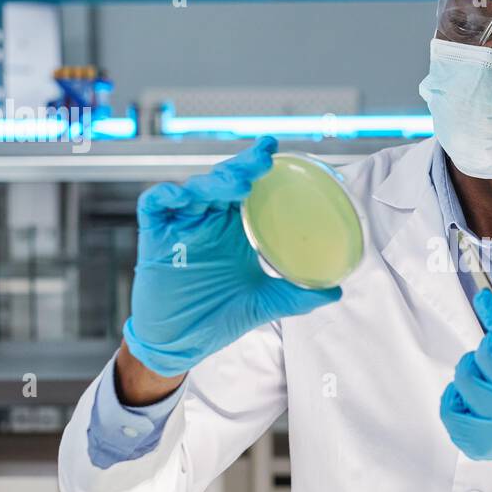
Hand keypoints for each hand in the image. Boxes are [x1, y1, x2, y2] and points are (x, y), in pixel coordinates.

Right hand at [123, 138, 341, 376]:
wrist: (179, 344)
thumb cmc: (216, 317)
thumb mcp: (262, 303)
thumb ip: (296, 296)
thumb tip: (335, 291)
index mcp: (233, 229)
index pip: (247, 188)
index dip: (256, 165)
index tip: (273, 147)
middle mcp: (207, 221)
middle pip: (222, 181)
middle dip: (241, 167)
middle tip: (263, 159)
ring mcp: (180, 226)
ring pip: (194, 188)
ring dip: (214, 182)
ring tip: (238, 183)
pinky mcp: (155, 237)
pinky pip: (155, 204)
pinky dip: (168, 194)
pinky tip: (185, 194)